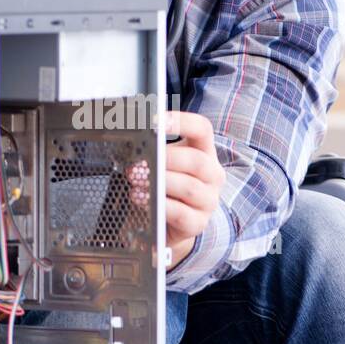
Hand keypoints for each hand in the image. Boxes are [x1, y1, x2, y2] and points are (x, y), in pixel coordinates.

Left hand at [127, 110, 224, 267]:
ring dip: (160, 182)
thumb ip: (153, 151)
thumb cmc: (167, 186)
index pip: (202, 129)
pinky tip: (141, 198)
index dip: (182, 121)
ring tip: (137, 180)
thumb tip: (132, 144)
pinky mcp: (198, 223)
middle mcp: (213, 175)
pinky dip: (160, 205)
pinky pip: (182, 213)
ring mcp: (208, 200)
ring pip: (190, 188)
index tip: (157, 120)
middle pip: (197, 161)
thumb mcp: (164, 164)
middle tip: (144, 159)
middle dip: (167, 158)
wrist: (172, 223)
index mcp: (205, 152)